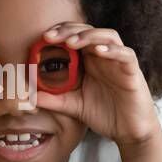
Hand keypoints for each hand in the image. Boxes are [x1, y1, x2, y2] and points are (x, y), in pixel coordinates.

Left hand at [33, 24, 159, 147]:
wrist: (128, 132)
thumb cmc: (104, 114)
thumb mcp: (73, 106)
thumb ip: (54, 99)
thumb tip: (29, 97)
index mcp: (90, 60)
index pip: (76, 36)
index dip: (61, 31)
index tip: (44, 37)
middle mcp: (105, 56)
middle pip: (89, 31)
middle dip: (69, 30)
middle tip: (50, 37)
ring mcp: (119, 62)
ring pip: (108, 36)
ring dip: (89, 36)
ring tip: (71, 42)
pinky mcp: (133, 72)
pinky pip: (126, 55)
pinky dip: (113, 50)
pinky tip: (99, 51)